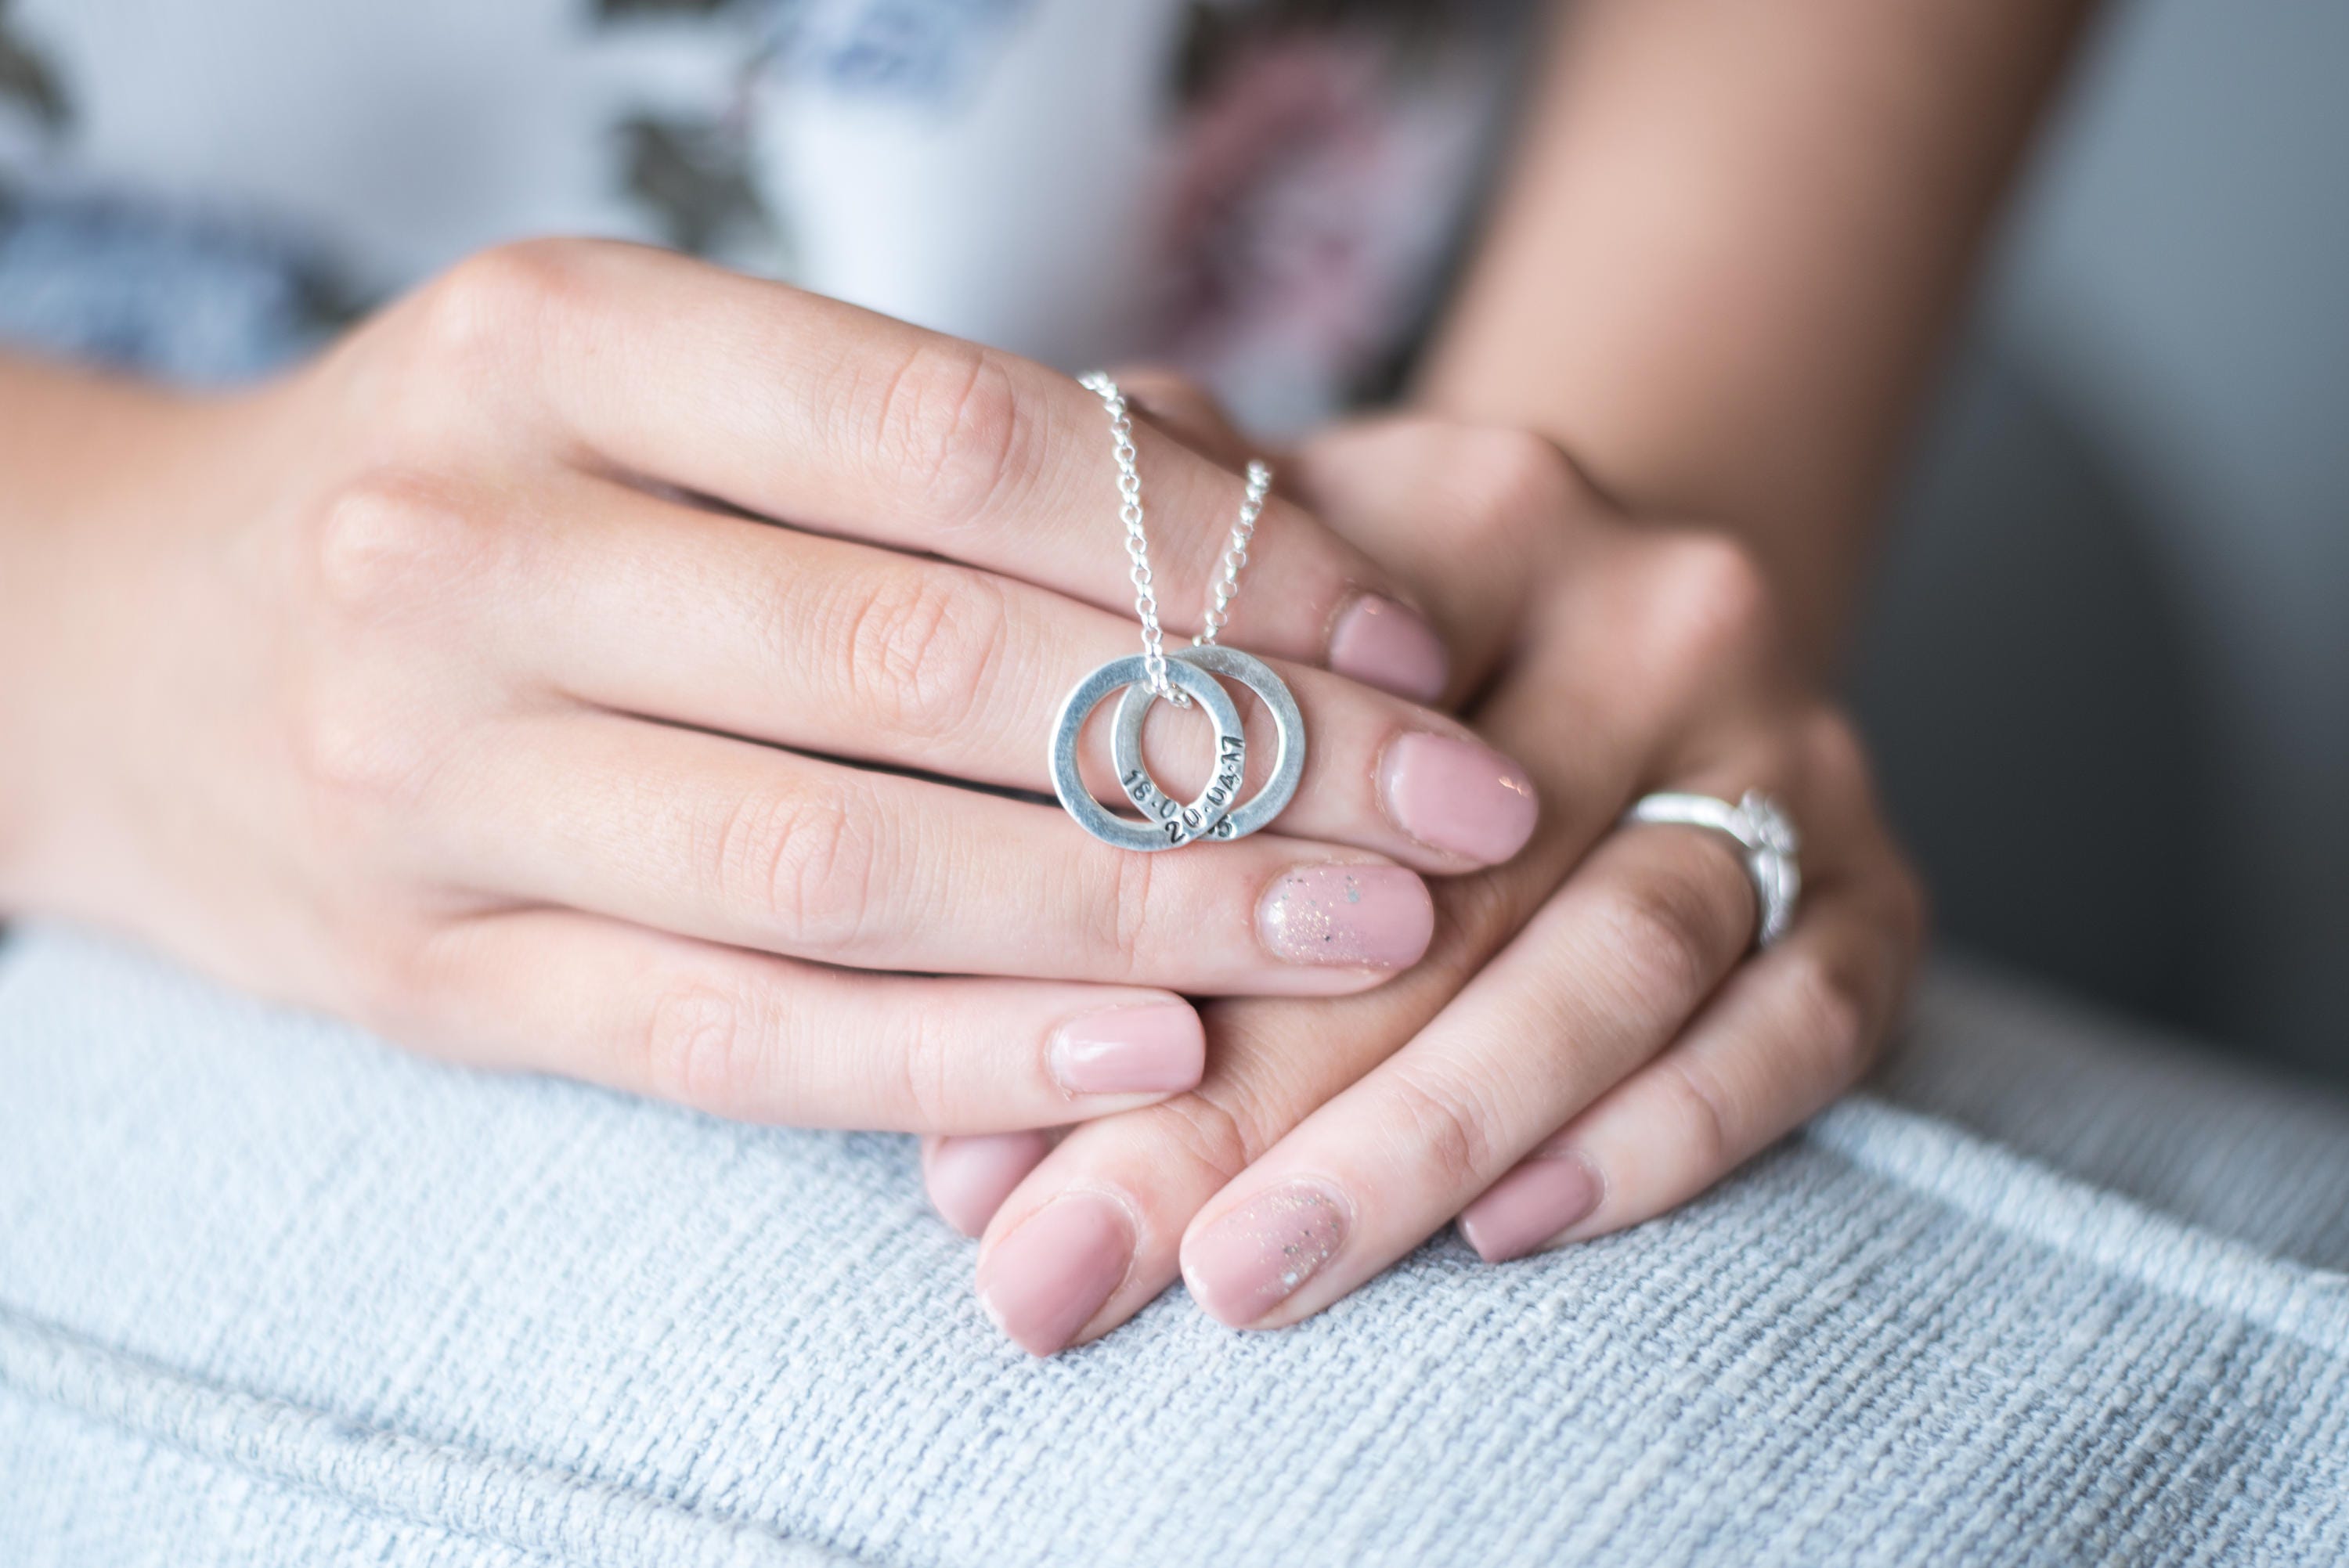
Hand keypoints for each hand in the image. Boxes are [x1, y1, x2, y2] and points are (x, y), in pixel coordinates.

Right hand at [0, 245, 1546, 1132]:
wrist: (117, 643)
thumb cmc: (473, 490)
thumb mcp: (651, 388)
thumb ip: (918, 448)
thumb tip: (1263, 533)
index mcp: (552, 342)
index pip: (940, 439)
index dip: (1199, 547)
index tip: (1391, 634)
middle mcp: (472, 548)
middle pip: (924, 665)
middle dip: (1231, 750)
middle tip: (1448, 812)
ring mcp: (432, 781)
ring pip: (844, 865)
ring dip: (1138, 911)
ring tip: (1357, 938)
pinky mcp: (430, 979)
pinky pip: (735, 1034)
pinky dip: (960, 1050)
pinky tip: (1152, 1049)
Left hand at [925, 405, 1923, 1351]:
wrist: (1623, 602)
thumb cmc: (1376, 645)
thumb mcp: (1244, 599)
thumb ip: (1091, 758)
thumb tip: (940, 1039)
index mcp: (1472, 507)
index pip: (1292, 733)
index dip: (1122, 941)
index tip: (978, 1159)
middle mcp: (1654, 609)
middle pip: (1441, 872)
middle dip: (1248, 1099)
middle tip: (1079, 1267)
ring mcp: (1787, 748)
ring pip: (1618, 954)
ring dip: (1428, 1139)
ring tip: (1253, 1282)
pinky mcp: (1878, 883)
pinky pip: (1797, 1025)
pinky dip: (1660, 1136)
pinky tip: (1508, 1230)